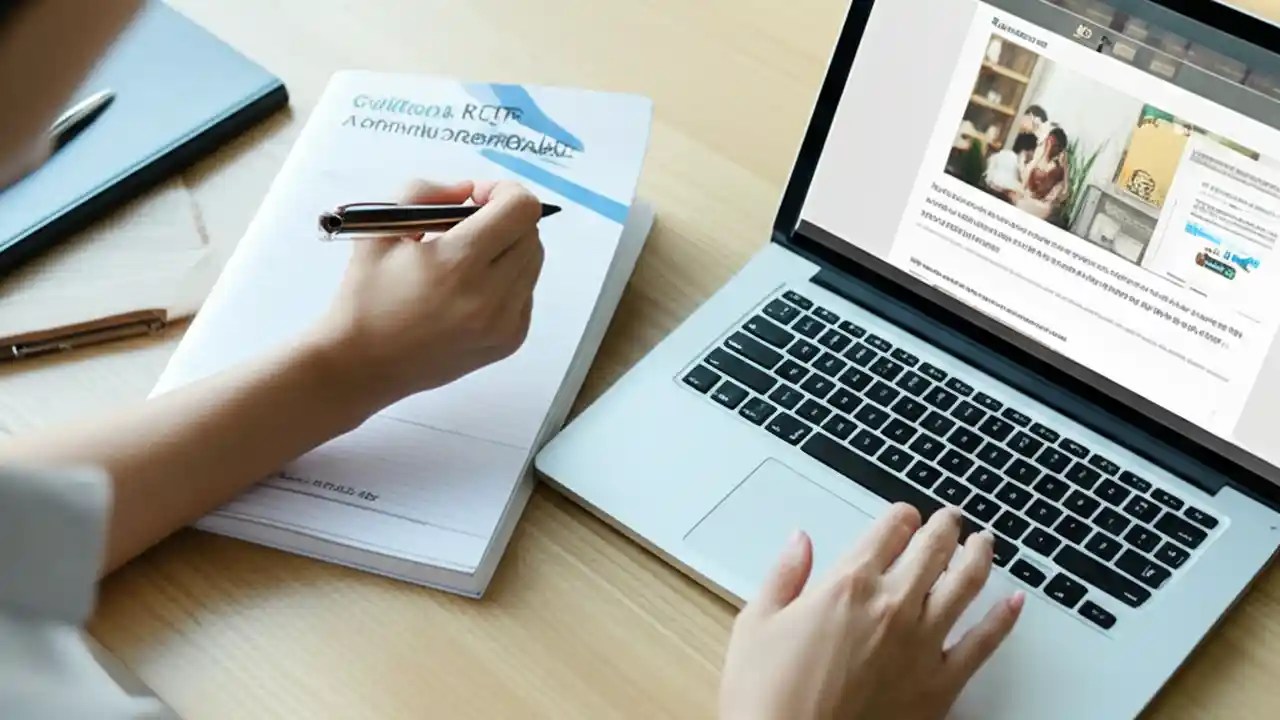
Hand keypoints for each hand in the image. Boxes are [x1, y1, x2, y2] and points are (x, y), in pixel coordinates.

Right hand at [309, 178, 544, 410]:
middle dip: (505, 219)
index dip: (502, 191)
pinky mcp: (510, 341)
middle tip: (468, 227)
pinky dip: (508, 280)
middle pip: (531, 233)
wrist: (363, 365)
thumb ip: (426, 193)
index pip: (521, 209)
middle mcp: (490, 297)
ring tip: (467, 259)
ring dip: (509, 248)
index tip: (475, 199)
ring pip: (533, 262)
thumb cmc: (366, 296)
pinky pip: (526, 292)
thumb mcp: (382, 228)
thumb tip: (468, 191)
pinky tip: (471, 288)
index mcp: (457, 264)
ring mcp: (504, 323)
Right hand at [718, 505, 1023, 719]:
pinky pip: (984, 642)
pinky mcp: (941, 683)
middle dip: (945, 526)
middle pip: (934, 548)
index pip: (890, 529)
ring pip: (967, 583)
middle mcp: (892, 605)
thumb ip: (784, 575)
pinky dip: (1004, 618)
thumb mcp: (756, 624)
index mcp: (847, 584)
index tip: (905, 516)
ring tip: (983, 544)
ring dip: (979, 555)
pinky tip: (1014, 603)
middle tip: (951, 519)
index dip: (902, 515)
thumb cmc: (769, 698)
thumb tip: (799, 542)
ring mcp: (922, 644)